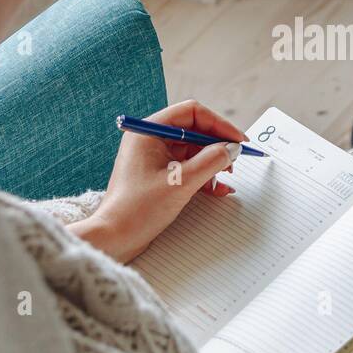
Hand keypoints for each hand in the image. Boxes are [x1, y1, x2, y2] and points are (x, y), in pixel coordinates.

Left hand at [69, 101, 245, 263]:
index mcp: (148, 132)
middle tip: (235, 160)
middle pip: (193, 131)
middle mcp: (149, 139)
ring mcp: (152, 157)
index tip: (238, 140)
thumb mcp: (181, 182)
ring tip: (226, 179)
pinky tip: (218, 189)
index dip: (219, 125)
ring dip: (212, 163)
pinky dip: (203, 176)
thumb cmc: (137, 210)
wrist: (114, 239)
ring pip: (192, 151)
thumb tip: (232, 148)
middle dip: (217, 146)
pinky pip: (186, 167)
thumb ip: (212, 161)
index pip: (191, 113)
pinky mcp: (157, 175)